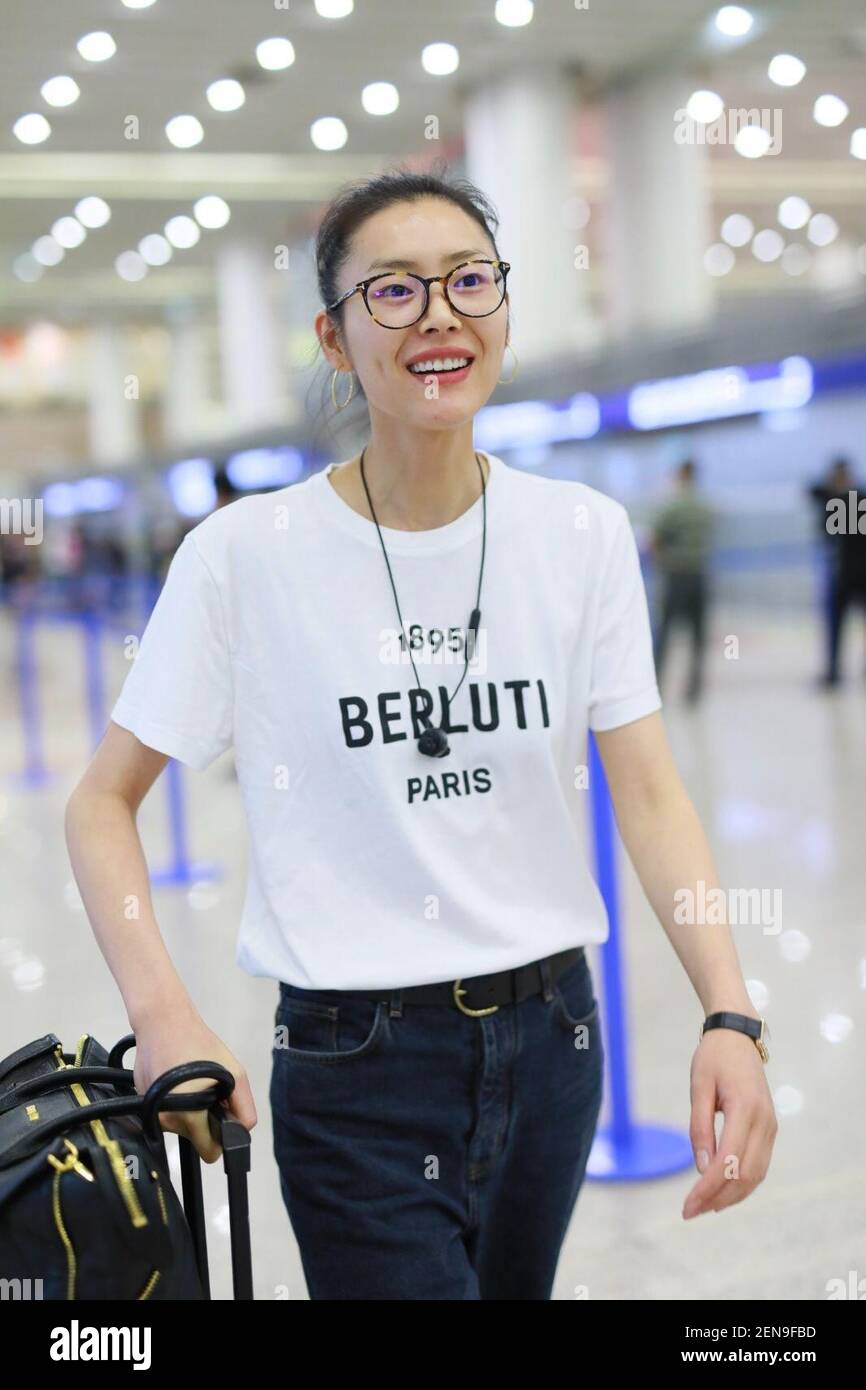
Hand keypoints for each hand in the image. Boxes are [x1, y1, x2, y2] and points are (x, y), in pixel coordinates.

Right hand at [132, 1014, 257, 1163]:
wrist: (162, 1022)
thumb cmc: (199, 1044)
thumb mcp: (235, 1074)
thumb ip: (243, 1108)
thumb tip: (241, 1133)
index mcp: (189, 1118)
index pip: (209, 1152)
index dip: (219, 1138)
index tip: (220, 1116)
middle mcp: (166, 1122)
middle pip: (195, 1137)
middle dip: (203, 1118)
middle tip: (206, 1088)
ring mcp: (151, 1114)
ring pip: (180, 1125)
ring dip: (188, 1108)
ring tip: (191, 1080)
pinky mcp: (141, 1103)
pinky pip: (166, 1112)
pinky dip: (174, 1101)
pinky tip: (176, 1078)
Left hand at [683, 1026, 776, 1218]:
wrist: (737, 1036)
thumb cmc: (713, 1058)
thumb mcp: (698, 1087)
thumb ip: (699, 1127)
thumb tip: (702, 1168)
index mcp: (745, 1109)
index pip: (729, 1161)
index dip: (708, 1188)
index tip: (688, 1205)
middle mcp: (764, 1122)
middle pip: (746, 1175)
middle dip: (718, 1198)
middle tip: (690, 1211)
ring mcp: (770, 1127)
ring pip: (756, 1175)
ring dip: (732, 1195)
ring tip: (703, 1207)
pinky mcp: (769, 1129)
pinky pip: (759, 1165)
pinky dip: (742, 1183)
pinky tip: (722, 1191)